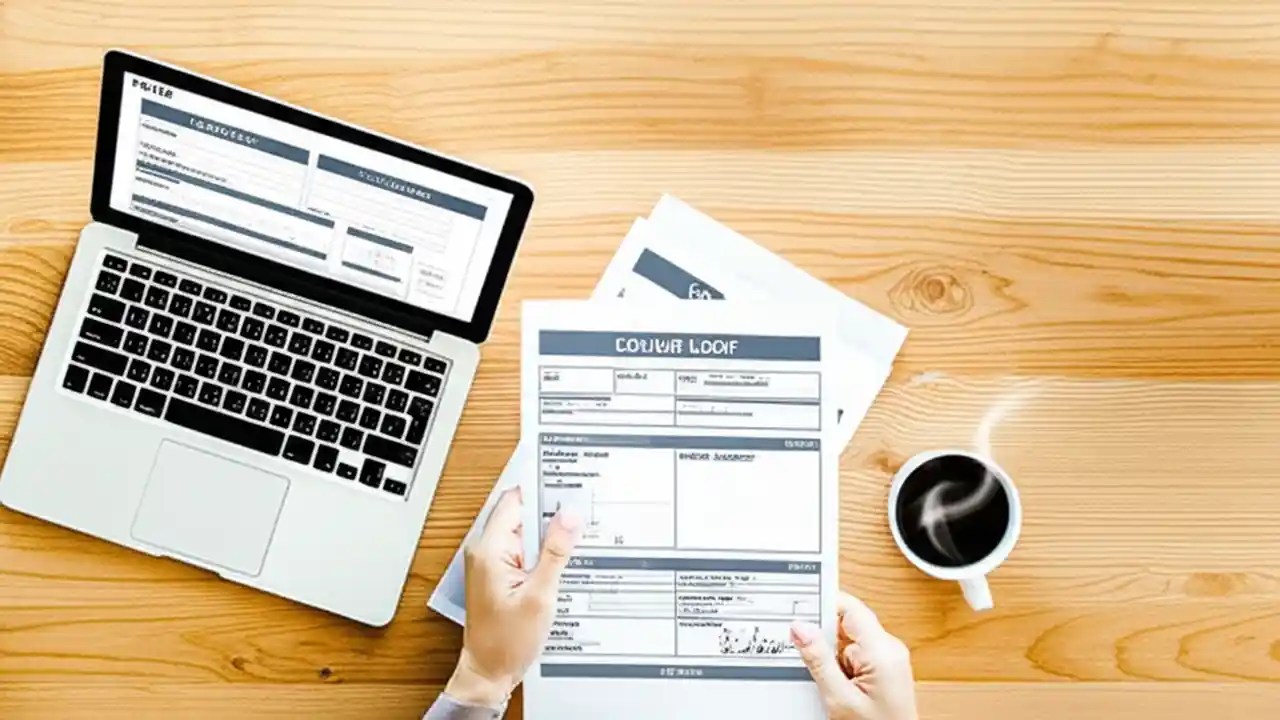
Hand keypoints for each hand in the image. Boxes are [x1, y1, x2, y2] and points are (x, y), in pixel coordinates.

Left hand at [445, 488, 581, 707]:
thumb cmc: (506, 642)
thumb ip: (555, 552)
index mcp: (489, 550)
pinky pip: (523, 552)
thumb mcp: (540, 595)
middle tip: (578, 523)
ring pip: (525, 534)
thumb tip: (569, 517)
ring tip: (570, 549)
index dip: (542, 492)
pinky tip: (557, 568)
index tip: (568, 490)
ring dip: (548, 539)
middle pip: (522, 515)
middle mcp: (485, 551)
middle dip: (550, 517)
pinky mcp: (498, 574)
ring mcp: (490, 562)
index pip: (515, 501)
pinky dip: (541, 555)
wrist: (489, 672)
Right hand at [791, 592, 918, 719]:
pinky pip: (855, 656)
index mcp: (883, 650)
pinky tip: (836, 686)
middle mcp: (890, 650)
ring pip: (847, 643)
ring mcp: (888, 659)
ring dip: (831, 658)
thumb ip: (818, 660)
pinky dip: (839, 668)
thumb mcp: (840, 699)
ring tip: (829, 683)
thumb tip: (801, 628)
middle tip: (809, 659)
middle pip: (847, 625)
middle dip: (824, 639)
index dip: (824, 603)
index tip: (799, 608)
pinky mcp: (884, 670)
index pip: (850, 608)